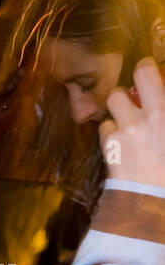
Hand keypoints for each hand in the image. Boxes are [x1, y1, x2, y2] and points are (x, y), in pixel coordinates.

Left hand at [101, 58, 164, 185]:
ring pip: (116, 97)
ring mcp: (131, 126)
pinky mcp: (112, 143)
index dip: (150, 67)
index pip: (154, 73)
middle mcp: (155, 113)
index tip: (149, 68)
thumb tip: (156, 105)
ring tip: (126, 114)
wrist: (154, 197)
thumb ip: (160, 111)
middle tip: (139, 79)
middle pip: (142, 73)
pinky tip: (119, 139)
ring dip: (120, 104)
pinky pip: (105, 125)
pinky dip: (110, 130)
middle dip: (139, 73)